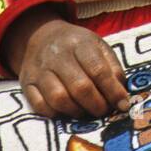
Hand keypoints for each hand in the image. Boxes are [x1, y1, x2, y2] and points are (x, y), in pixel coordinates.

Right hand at [2, 5, 131, 120]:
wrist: (39, 36)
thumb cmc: (76, 46)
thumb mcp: (98, 46)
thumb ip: (113, 68)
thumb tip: (122, 97)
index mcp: (80, 43)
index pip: (98, 70)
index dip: (113, 91)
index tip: (123, 105)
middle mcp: (58, 55)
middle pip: (80, 87)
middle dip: (97, 105)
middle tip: (104, 111)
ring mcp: (40, 69)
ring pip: (59, 98)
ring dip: (77, 111)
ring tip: (86, 112)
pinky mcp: (27, 83)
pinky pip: (40, 106)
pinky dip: (55, 114)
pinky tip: (66, 112)